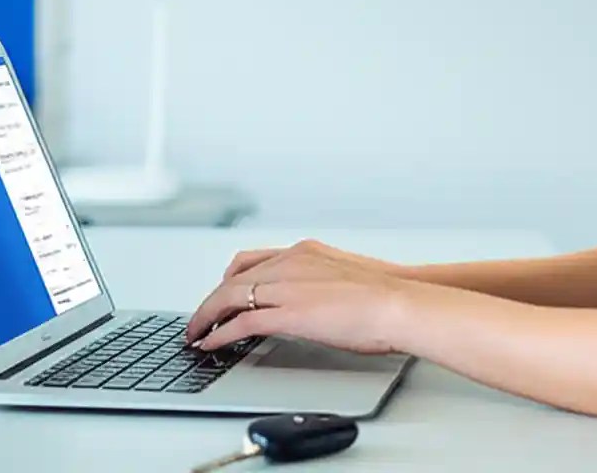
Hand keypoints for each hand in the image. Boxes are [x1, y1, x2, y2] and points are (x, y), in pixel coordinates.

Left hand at [185, 241, 418, 354]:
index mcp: (303, 251)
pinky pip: (240, 323)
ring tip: (196, 333)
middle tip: (200, 319)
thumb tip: (316, 303)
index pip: (251, 261)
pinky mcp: (286, 313)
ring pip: (229, 297)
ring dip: (207, 316)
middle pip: (233, 279)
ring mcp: (285, 286)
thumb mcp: (345, 277)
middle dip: (212, 301)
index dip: (230, 280)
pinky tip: (210, 344)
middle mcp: (289, 262)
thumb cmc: (386, 293)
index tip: (222, 293)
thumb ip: (321, 284)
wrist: (399, 301)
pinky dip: (219, 334)